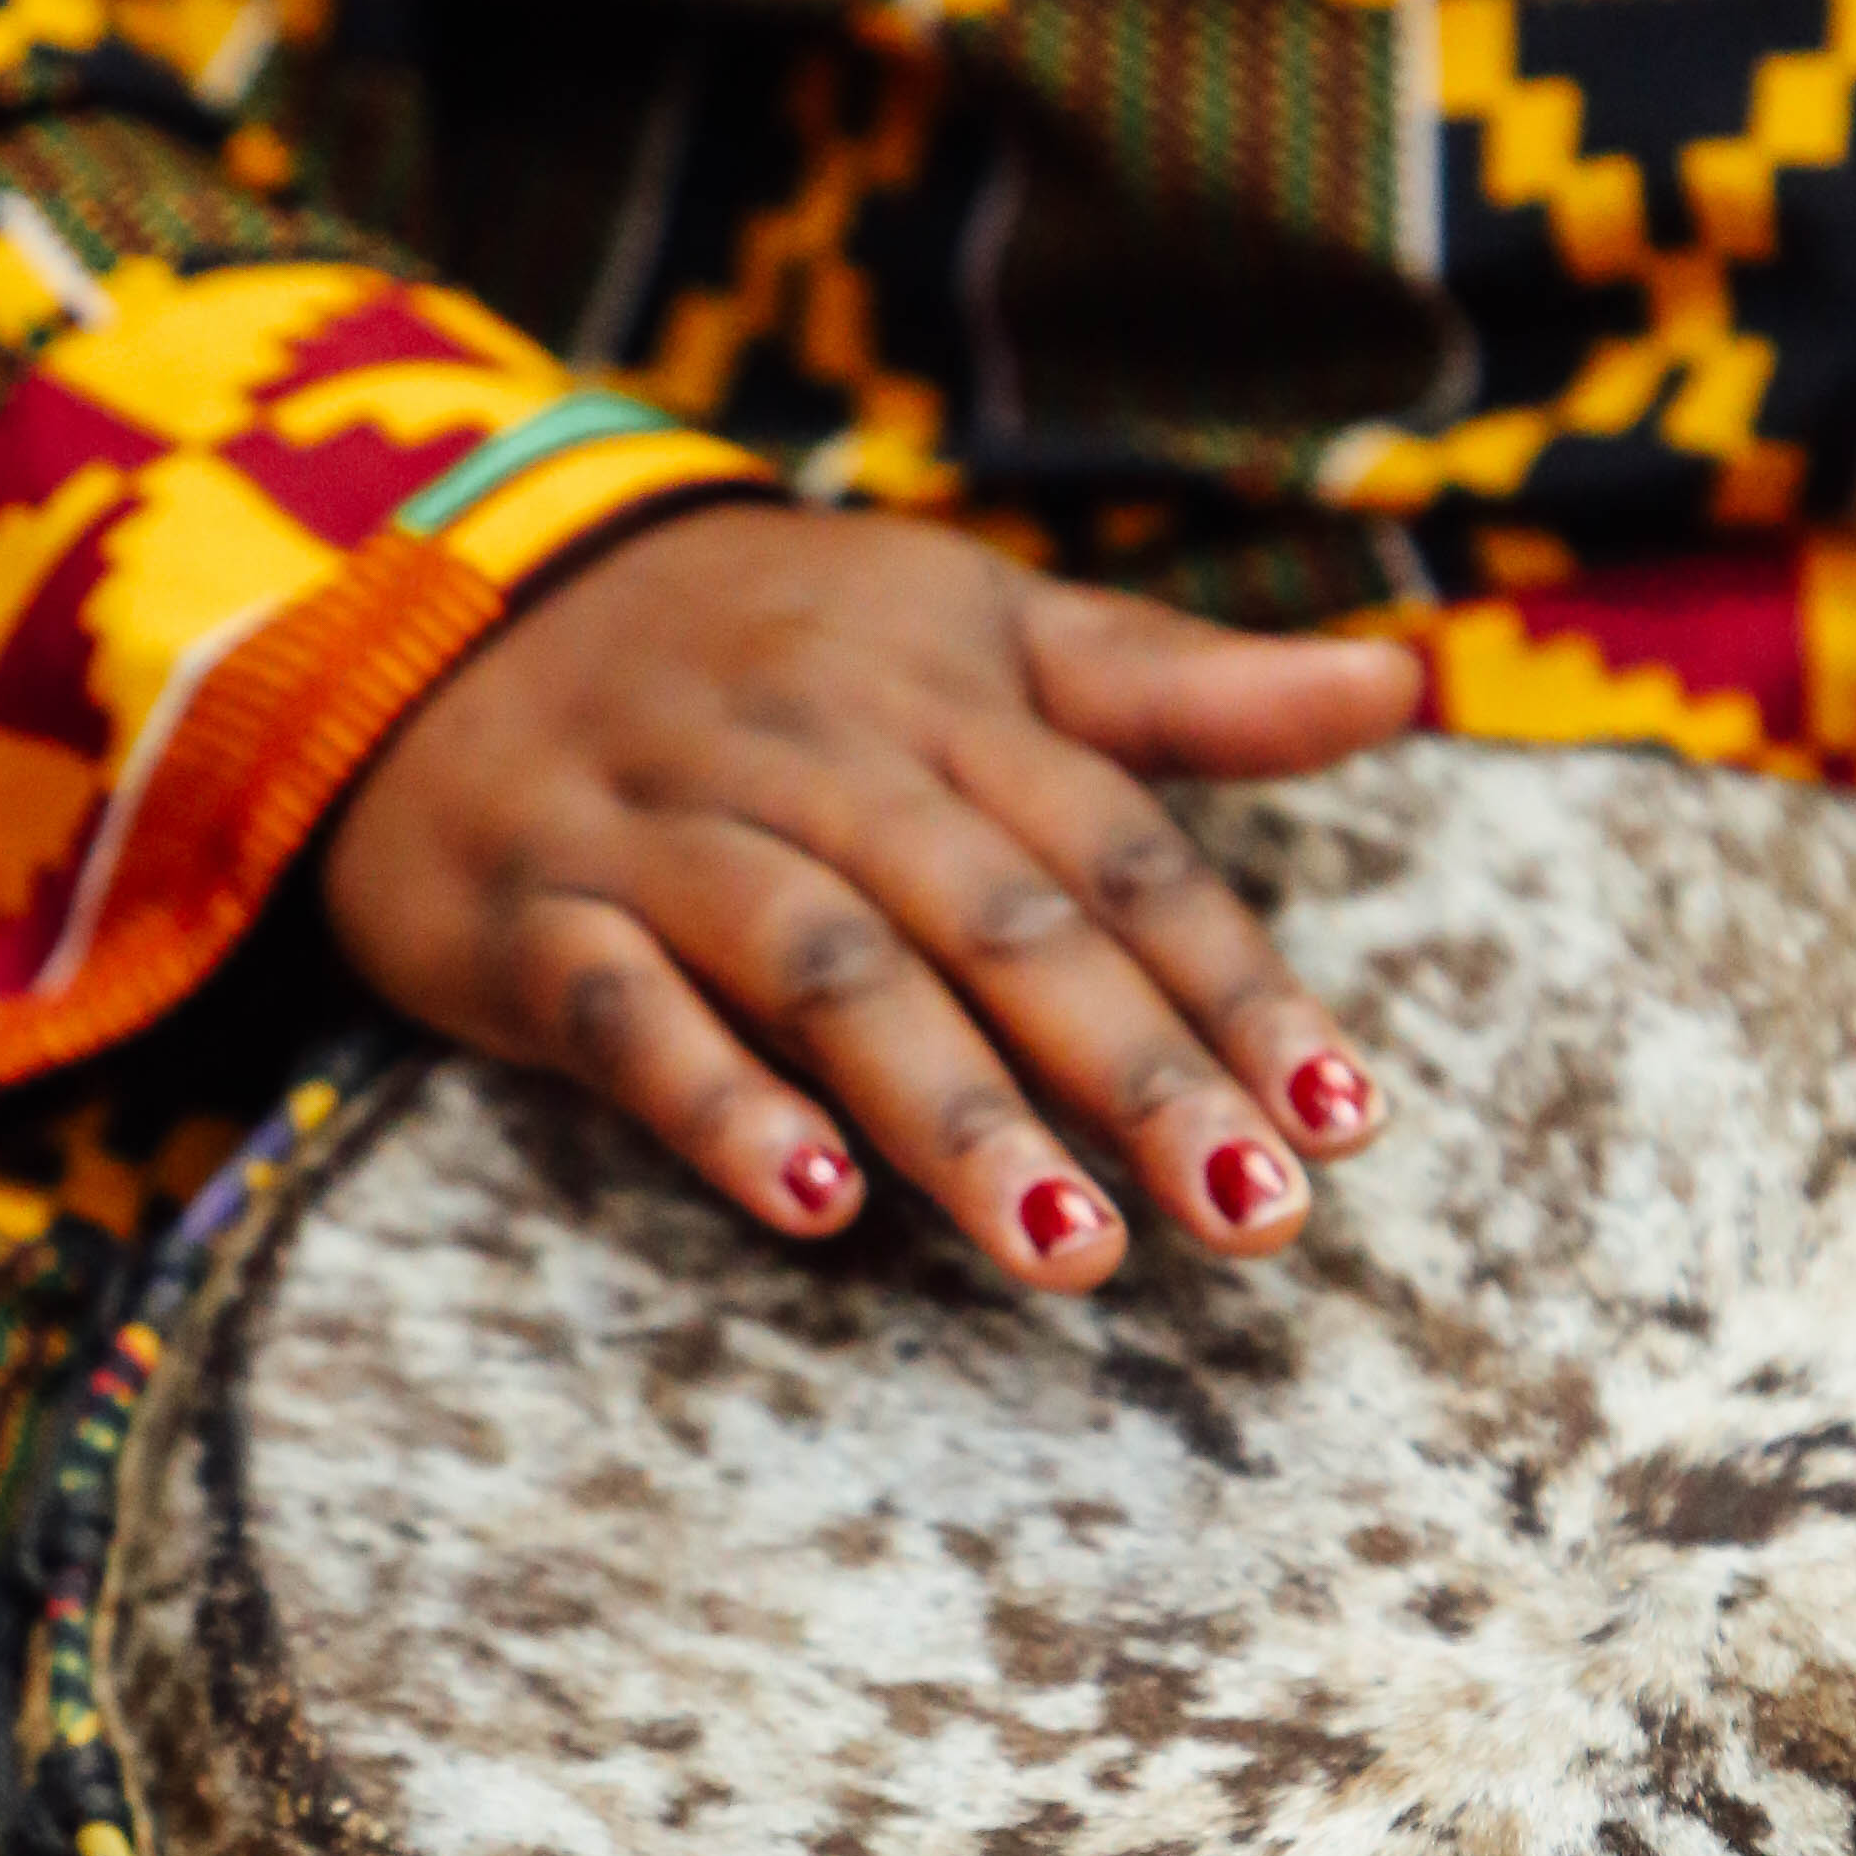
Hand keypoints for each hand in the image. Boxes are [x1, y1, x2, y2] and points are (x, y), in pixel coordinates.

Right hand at [320, 503, 1419, 1287]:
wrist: (452, 604)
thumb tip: (1402, 683)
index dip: (1235, 987)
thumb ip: (1179, 688)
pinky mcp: (529, 916)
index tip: (1344, 1122)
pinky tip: (813, 1204)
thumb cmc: (774, 655)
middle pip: (996, 920)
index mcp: (945, 697)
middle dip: (1129, 1073)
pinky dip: (717, 1104)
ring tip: (1072, 1252)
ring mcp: (665, 833)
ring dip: (956, 1113)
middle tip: (1246, 1218)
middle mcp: (817, 757)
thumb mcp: (977, 633)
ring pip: (828, 971)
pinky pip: (626, 1013)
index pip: (1119, 853)